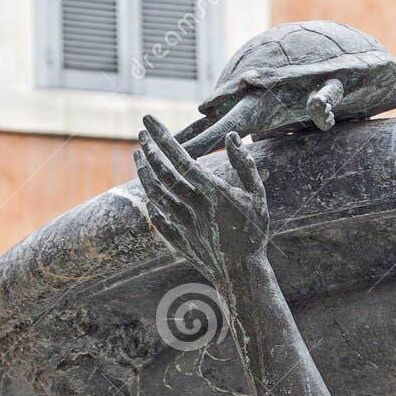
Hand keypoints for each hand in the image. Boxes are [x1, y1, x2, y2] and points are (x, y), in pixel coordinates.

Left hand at [135, 118, 268, 284]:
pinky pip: (159, 221)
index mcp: (212, 193)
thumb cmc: (254, 233)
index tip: (148, 119)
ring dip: (145, 174)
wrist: (243, 275)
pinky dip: (152, 206)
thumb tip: (231, 137)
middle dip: (149, 151)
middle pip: (163, 174)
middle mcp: (194, 207)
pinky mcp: (181, 242)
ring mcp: (184, 226)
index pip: (181, 158)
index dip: (163, 137)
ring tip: (138, 156)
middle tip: (141, 133)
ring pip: (157, 195)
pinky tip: (148, 197)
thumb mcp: (258, 196)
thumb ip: (245, 165)